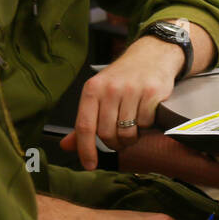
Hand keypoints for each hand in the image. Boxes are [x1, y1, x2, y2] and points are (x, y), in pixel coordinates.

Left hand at [61, 35, 183, 167]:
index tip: (89, 165)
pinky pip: (145, 123)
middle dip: (114, 144)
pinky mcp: (152, 92)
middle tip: (119, 141)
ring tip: (133, 130)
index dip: (85, 150)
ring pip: (127, 132)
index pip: (84, 126)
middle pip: (106, 133)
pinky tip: (145, 116)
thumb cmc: (123, 77)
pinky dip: (146, 126)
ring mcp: (132, 89)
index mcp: (92, 89)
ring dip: (130, 139)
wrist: (152, 54)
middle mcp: (110, 88)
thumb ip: (85, 120)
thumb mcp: (99, 93)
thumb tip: (66, 146)